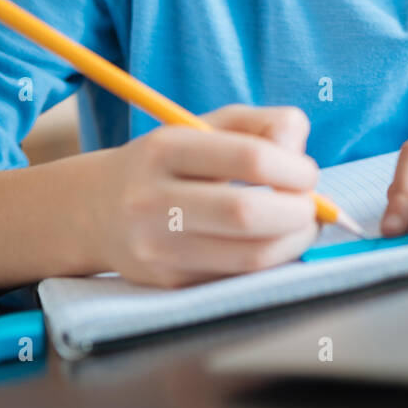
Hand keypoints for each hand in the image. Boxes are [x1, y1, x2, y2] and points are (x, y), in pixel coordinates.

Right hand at [98, 104, 319, 287]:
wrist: (95, 210)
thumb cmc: (169, 162)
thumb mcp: (206, 126)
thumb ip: (261, 123)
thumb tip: (299, 148)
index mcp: (166, 149)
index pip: (249, 158)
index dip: (294, 169)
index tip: (307, 174)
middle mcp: (153, 199)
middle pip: (247, 213)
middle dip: (298, 212)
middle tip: (312, 206)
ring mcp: (158, 247)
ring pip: (248, 256)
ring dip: (293, 243)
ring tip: (301, 226)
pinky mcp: (168, 283)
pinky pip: (236, 278)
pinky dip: (268, 262)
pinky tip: (272, 244)